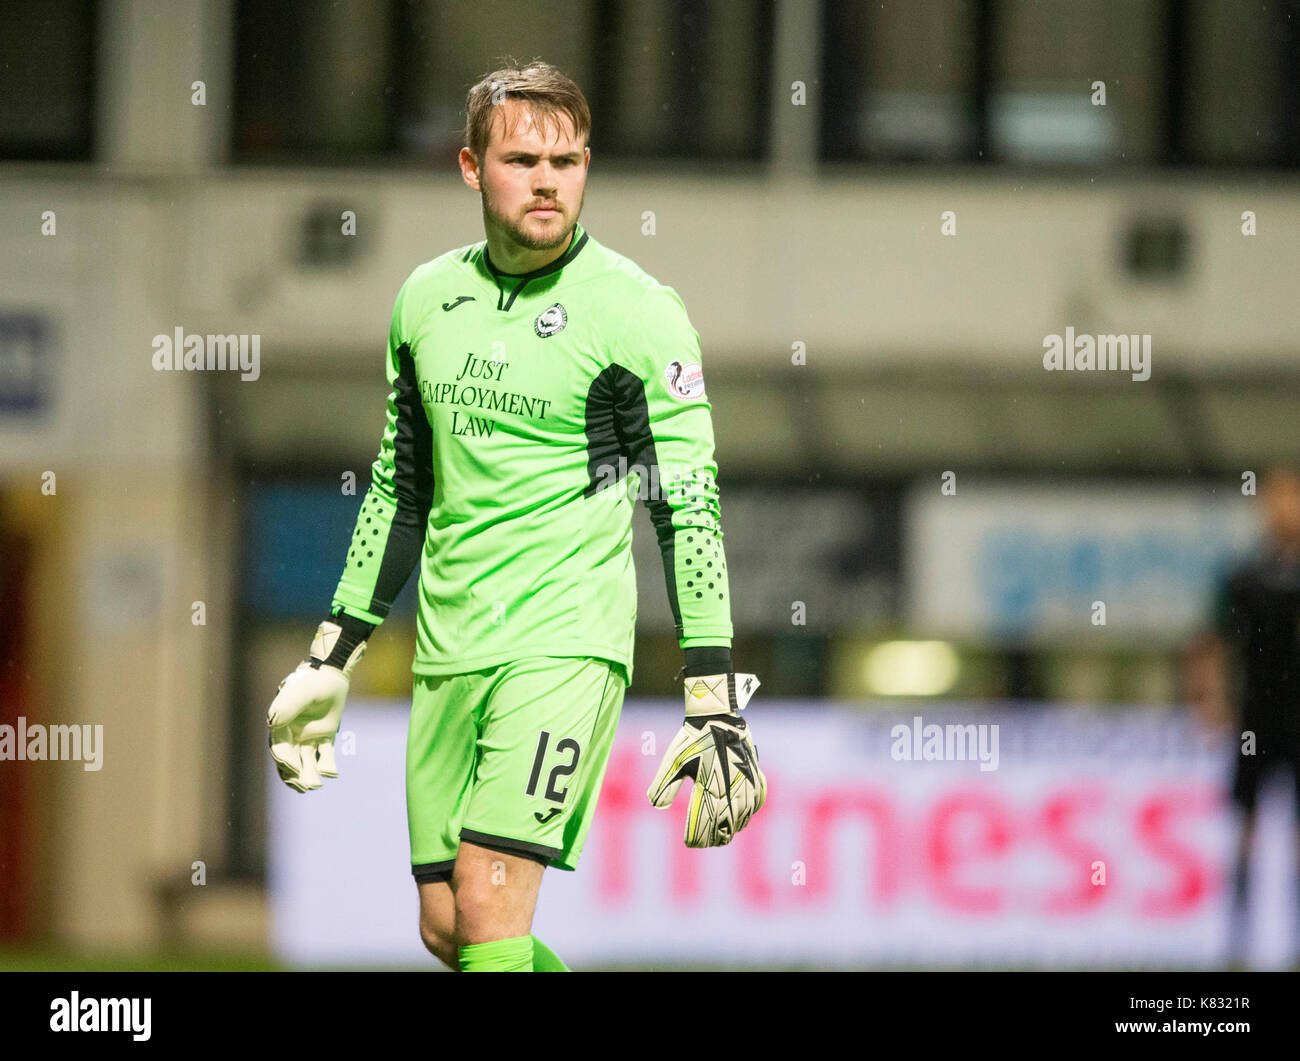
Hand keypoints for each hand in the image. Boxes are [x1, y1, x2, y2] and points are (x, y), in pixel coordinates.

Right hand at [267, 620, 364, 791]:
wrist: (332, 674)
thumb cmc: (312, 682)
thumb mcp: (300, 692)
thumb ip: (287, 706)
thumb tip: (271, 723)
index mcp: (281, 725)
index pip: (279, 748)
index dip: (285, 760)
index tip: (294, 768)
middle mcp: (292, 733)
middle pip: (291, 760)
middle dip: (296, 775)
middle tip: (306, 786)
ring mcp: (308, 736)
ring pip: (306, 761)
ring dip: (309, 775)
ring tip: (316, 786)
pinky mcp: (324, 736)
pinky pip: (325, 754)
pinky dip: (328, 765)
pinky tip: (332, 773)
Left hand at [647, 672, 766, 846]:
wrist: (717, 715)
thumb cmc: (692, 739)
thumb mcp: (673, 761)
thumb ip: (664, 785)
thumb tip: (656, 806)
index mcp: (711, 787)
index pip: (705, 824)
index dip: (697, 837)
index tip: (689, 842)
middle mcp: (731, 789)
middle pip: (726, 826)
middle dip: (714, 837)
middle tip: (704, 841)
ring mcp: (746, 783)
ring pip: (744, 817)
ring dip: (732, 827)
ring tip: (721, 833)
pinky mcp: (754, 774)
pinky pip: (757, 801)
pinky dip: (749, 811)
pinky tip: (742, 814)